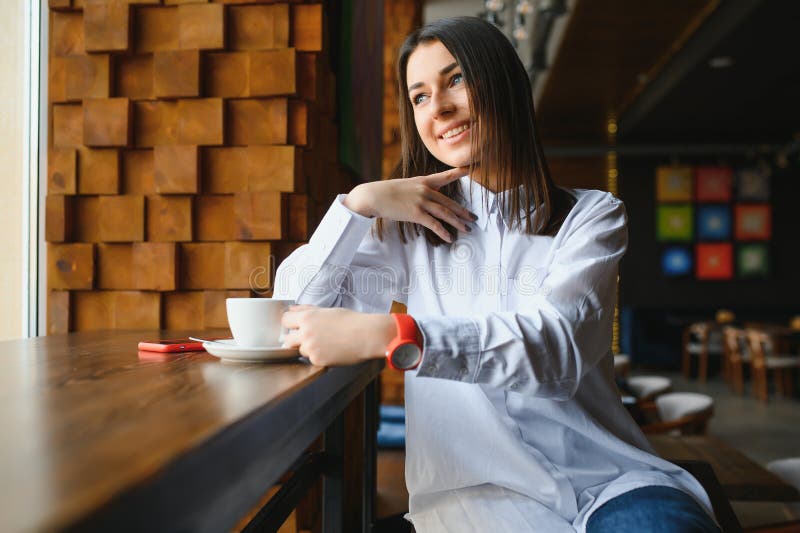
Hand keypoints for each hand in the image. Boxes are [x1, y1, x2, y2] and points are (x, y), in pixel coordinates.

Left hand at [281, 305, 395, 365]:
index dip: (291, 324)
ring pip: (301, 350)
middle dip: (296, 339)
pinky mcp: (318, 360)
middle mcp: (306, 333)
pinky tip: (332, 351)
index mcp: (307, 317)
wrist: (367, 335)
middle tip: (311, 338)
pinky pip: (312, 360)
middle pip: (287, 339)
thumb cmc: (351, 321)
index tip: (296, 326)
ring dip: (309, 349)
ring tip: (326, 344)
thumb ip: (307, 310)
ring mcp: (310, 348)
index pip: (285, 320)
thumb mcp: (328, 311)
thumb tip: (292, 309)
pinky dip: (319, 357)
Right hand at [343, 167, 476, 242]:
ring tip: (466, 229)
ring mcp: (421, 201)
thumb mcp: (406, 186)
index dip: (458, 173)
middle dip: (463, 211)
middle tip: (474, 218)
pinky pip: (434, 224)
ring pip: (445, 213)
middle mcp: (425, 190)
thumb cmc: (387, 192)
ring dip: (457, 223)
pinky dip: (443, 232)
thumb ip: (420, 190)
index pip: (444, 176)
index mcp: (423, 181)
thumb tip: (430, 196)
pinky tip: (450, 238)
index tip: (470, 170)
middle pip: (449, 202)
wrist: (374, 195)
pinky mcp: (416, 213)